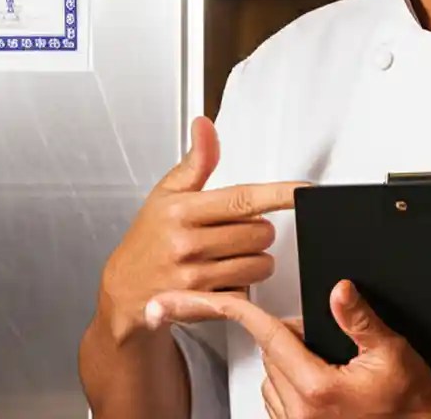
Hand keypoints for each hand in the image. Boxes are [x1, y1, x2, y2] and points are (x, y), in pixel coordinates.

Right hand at [98, 117, 307, 342]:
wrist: (125, 290)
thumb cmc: (149, 238)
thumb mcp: (167, 194)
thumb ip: (196, 162)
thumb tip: (205, 124)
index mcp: (182, 211)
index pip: (242, 199)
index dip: (279, 194)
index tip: (304, 190)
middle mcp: (187, 243)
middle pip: (260, 233)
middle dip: (259, 231)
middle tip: (238, 232)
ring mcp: (195, 278)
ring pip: (259, 264)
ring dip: (255, 259)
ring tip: (231, 256)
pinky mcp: (202, 306)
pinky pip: (247, 292)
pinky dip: (243, 286)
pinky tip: (223, 279)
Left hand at [147, 280, 430, 417]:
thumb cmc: (411, 406)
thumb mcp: (393, 354)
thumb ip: (360, 320)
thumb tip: (339, 290)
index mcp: (318, 389)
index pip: (267, 336)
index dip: (232, 308)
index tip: (193, 301)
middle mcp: (301, 413)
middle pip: (271, 353)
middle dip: (291, 336)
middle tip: (328, 341)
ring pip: (271, 376)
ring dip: (290, 361)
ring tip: (333, 367)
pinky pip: (279, 399)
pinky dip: (292, 383)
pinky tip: (324, 384)